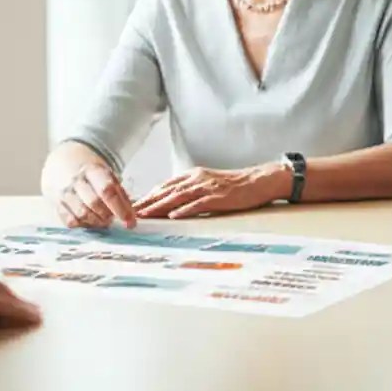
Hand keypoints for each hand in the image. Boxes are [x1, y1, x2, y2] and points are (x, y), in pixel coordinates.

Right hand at [50, 163, 135, 228]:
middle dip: (107, 216)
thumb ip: (119, 192)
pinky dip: (82, 225)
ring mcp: (64, 192)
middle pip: (94, 203)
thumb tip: (130, 214)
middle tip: (112, 218)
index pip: (107, 190)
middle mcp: (76, 180)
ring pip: (82, 214)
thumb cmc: (89, 171)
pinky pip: (69, 221)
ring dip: (96, 222)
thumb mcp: (106, 173)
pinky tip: (88, 221)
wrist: (61, 161)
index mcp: (93, 170)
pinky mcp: (57, 204)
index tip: (130, 221)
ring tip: (102, 220)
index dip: (121, 208)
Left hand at [133, 164, 286, 218]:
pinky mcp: (219, 196)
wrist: (259, 180)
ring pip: (178, 197)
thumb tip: (174, 202)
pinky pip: (199, 204)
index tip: (135, 204)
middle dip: (148, 202)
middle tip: (132, 212)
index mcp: (194, 175)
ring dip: (160, 206)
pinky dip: (185, 210)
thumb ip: (192, 189)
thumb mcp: (209, 182)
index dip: (149, 195)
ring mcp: (208, 187)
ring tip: (145, 215)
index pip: (165, 185)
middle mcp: (197, 178)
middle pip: (167, 191)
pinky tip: (173, 216)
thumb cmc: (235, 184)